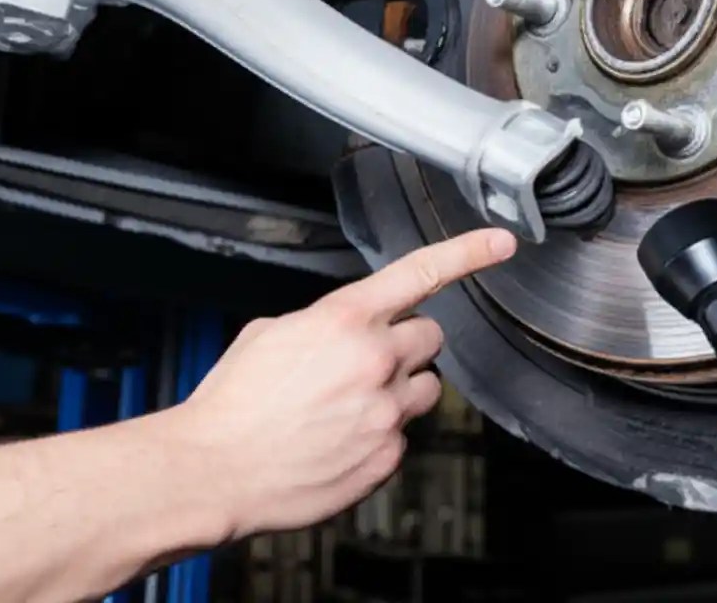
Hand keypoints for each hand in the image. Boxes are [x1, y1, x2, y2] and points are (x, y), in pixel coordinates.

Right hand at [167, 228, 516, 537]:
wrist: (216, 471)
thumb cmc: (233, 406)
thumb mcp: (269, 335)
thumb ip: (322, 325)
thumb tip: (343, 333)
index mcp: (344, 320)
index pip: (421, 272)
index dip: (469, 253)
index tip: (501, 244)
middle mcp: (375, 360)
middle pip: (430, 335)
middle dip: (406, 342)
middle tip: (369, 360)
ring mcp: (386, 411)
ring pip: (426, 387)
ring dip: (400, 388)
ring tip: (350, 406)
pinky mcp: (387, 456)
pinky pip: (403, 434)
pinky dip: (379, 434)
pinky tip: (340, 440)